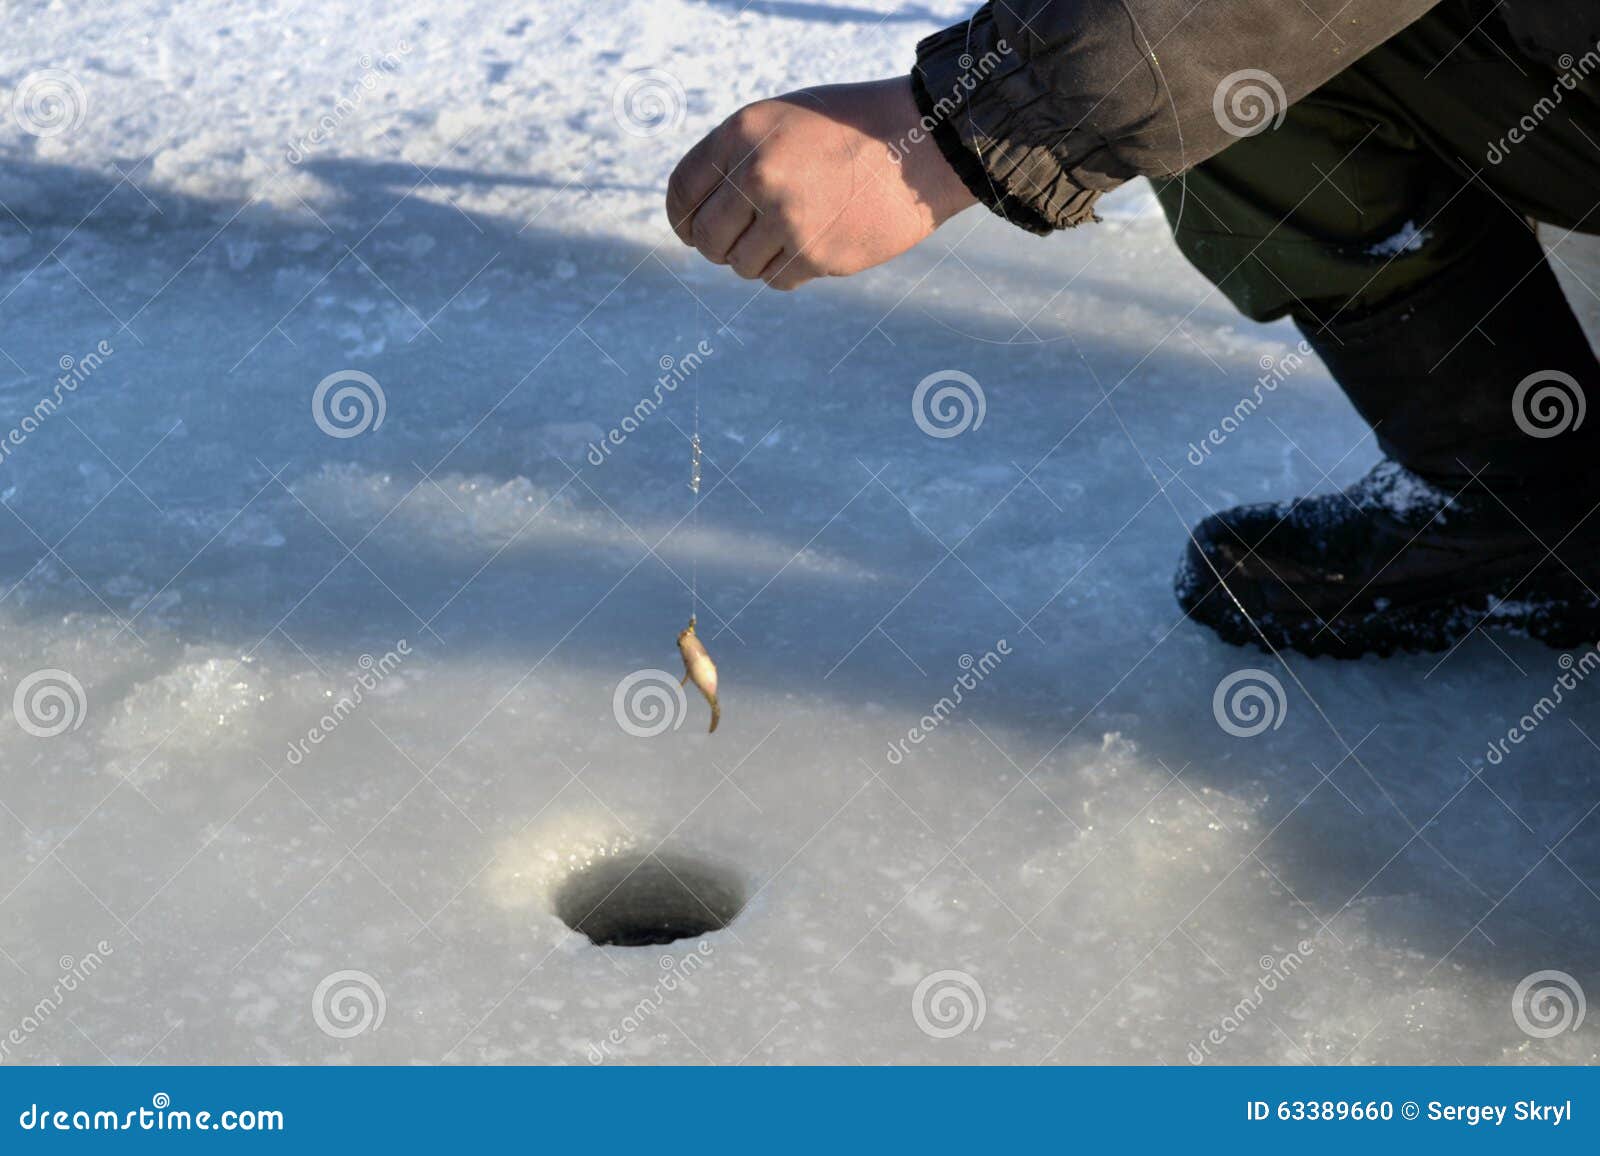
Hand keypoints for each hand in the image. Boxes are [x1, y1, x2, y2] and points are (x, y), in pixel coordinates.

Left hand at [665, 76, 974, 289]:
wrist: (923, 145)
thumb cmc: (850, 130)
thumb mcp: (783, 121)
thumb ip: (736, 158)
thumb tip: (695, 216)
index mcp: (743, 133)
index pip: (682, 192)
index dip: (682, 218)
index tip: (691, 230)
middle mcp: (759, 174)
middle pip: (707, 238)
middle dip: (717, 246)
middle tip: (737, 241)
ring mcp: (788, 218)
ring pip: (741, 265)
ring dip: (755, 258)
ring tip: (788, 234)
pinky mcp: (817, 255)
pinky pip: (777, 280)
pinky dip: (787, 270)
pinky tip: (812, 245)